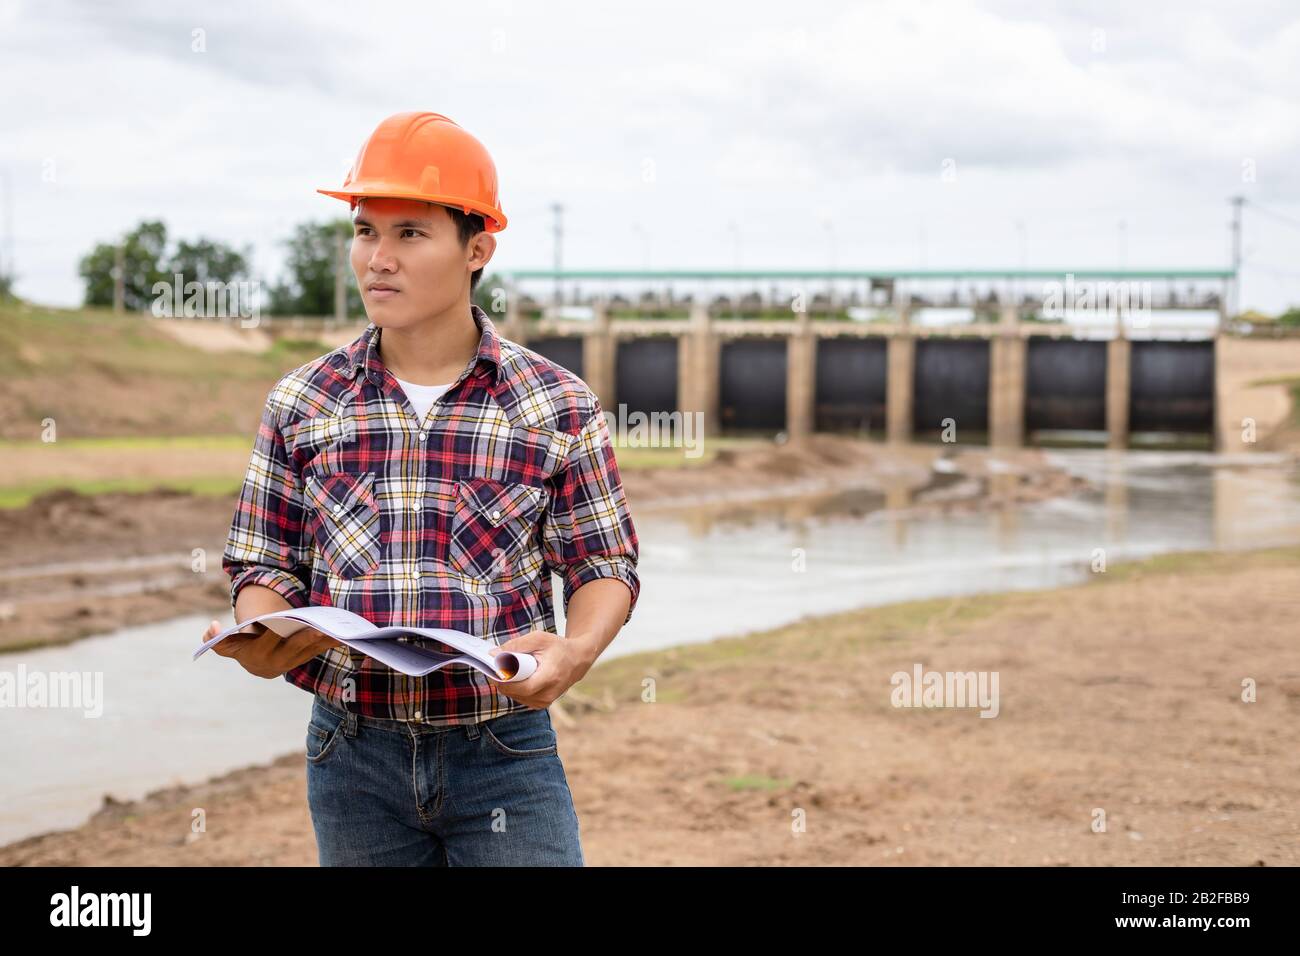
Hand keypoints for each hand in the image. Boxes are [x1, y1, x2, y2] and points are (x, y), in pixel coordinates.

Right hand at [202, 618, 342, 679]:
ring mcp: (291, 662)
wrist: (259, 663)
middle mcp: (274, 662)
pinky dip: (328, 643)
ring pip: (308, 650)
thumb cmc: (243, 646)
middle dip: (304, 638)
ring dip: (321, 641)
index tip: (279, 625)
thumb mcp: (227, 644)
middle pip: (291, 648)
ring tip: (333, 630)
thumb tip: (212, 628)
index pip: (264, 643)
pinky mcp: (303, 659)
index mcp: (255, 655)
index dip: (272, 634)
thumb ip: (215, 639)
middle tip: (316, 628)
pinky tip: (340, 635)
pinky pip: (317, 651)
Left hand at [489, 630, 587, 708]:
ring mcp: (544, 702)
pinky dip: (514, 688)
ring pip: (514, 697)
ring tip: (507, 670)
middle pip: (515, 693)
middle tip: (494, 667)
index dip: (504, 680)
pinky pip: (519, 698)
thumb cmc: (558, 648)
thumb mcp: (539, 638)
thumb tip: (493, 654)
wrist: (577, 660)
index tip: (493, 669)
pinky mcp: (540, 704)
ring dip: (507, 685)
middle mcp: (548, 694)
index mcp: (550, 677)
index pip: (522, 687)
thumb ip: (516, 645)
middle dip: (501, 681)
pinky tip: (515, 677)